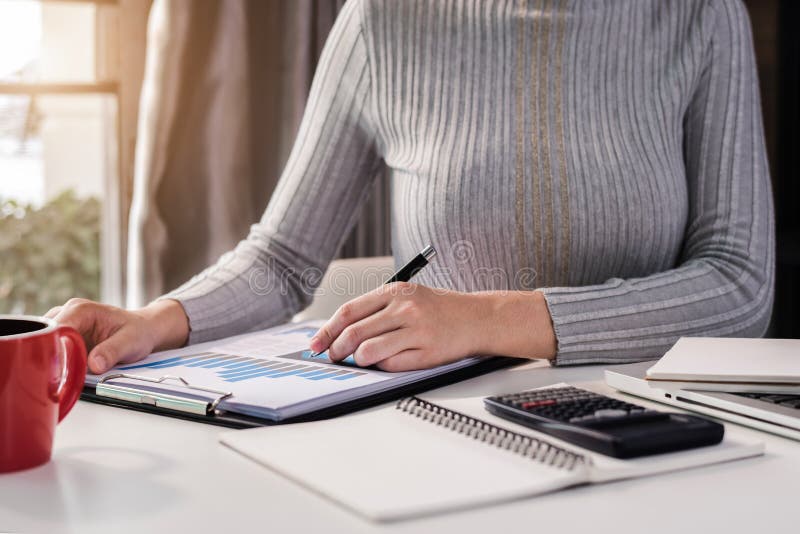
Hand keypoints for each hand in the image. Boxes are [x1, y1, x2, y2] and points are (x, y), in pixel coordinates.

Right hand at [45, 298, 189, 374]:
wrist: (142, 330)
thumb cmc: (138, 332)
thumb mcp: (131, 342)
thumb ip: (113, 351)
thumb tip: (94, 365)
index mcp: (81, 309)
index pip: (57, 328)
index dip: (54, 348)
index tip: (57, 368)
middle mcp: (67, 314)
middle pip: (45, 335)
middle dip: (49, 356)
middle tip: (56, 377)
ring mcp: (63, 326)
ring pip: (44, 343)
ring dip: (50, 360)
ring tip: (59, 377)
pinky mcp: (63, 338)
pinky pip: (51, 350)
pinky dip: (54, 362)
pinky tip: (61, 374)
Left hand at [309, 283, 556, 371]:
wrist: (477, 318)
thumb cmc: (438, 309)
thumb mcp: (407, 297)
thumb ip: (377, 310)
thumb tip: (340, 332)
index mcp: (395, 292)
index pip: (349, 311)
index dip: (328, 330)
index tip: (316, 344)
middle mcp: (404, 309)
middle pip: (354, 333)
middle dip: (337, 349)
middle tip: (333, 357)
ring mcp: (416, 331)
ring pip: (369, 351)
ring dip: (358, 360)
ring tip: (361, 360)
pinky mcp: (426, 353)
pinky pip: (390, 365)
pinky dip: (382, 367)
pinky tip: (387, 361)